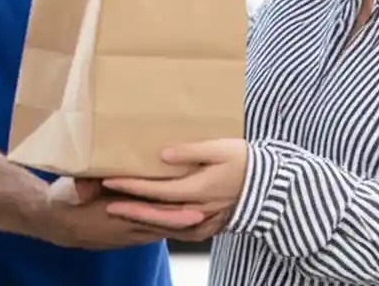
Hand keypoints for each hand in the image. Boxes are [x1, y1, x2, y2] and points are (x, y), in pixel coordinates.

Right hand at [35, 176, 207, 250]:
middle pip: (166, 228)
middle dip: (189, 222)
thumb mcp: (72, 189)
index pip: (152, 218)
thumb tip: (85, 190)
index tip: (195, 211)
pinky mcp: (130, 235)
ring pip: (164, 231)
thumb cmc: (66, 200)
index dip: (174, 216)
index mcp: (118, 215)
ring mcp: (130, 234)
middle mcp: (128, 228)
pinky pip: (156, 232)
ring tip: (210, 215)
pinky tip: (186, 218)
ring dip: (184, 225)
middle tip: (214, 214)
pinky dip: (172, 226)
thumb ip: (83, 187)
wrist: (55, 224)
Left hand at [101, 139, 246, 238]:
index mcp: (199, 190)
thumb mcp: (221, 148)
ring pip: (166, 224)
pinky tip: (150, 220)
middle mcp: (198, 210)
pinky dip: (161, 226)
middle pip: (156, 213)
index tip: (111, 180)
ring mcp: (203, 222)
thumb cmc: (246, 162)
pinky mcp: (208, 227)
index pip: (157, 190)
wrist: (271, 186)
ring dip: (143, 218)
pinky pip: (179, 230)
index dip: (133, 186)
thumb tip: (162, 156)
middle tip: (107, 203)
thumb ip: (191, 151)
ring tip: (122, 209)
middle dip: (130, 209)